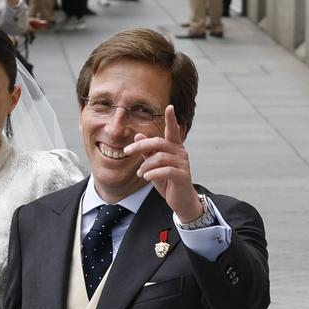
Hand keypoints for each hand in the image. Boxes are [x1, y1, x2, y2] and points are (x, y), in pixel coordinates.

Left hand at [125, 105, 202, 221]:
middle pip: (158, 143)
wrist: (181, 200)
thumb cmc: (168, 181)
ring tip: (140, 173)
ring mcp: (183, 164)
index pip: (173, 131)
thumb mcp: (154, 165)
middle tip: (126, 151)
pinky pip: (165, 171)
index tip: (169, 107)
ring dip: (145, 165)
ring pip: (159, 158)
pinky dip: (153, 173)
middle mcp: (180, 153)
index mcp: (174, 148)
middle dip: (140, 146)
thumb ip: (148, 151)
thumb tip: (138, 136)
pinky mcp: (182, 176)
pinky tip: (147, 178)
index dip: (171, 119)